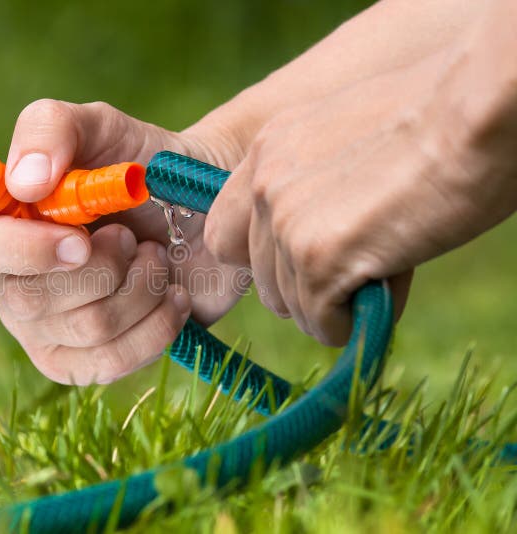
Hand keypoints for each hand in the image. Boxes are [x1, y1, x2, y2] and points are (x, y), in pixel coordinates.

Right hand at [0, 100, 246, 383]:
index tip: (78, 237)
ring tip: (156, 257)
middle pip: (28, 299)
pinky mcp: (84, 362)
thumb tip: (22, 185)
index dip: (18, 249)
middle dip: (103, 265)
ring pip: (86, 328)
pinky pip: (112, 363)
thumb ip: (50, 129)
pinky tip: (173, 295)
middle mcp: (8, 279)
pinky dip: (158, 324)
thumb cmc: (141, 165)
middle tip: (132, 235)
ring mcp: (43, 328)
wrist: (201, 211)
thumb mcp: (100, 127)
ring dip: (141, 286)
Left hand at [204, 18, 516, 346]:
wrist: (480, 110)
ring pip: (289, 304)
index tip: (303, 262)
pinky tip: (384, 290)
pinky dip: (351, 322)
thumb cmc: (436, 120)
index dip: (263, 258)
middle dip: (300, 287)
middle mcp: (264, 184)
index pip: (226, 232)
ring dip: (333, 303)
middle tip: (352, 273)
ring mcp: (286, 221)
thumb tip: (313, 244)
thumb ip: (311, 186)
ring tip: (384, 268)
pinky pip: (321, 321)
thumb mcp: (344, 143)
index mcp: (268, 150)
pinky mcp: (318, 257)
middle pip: (256, 276)